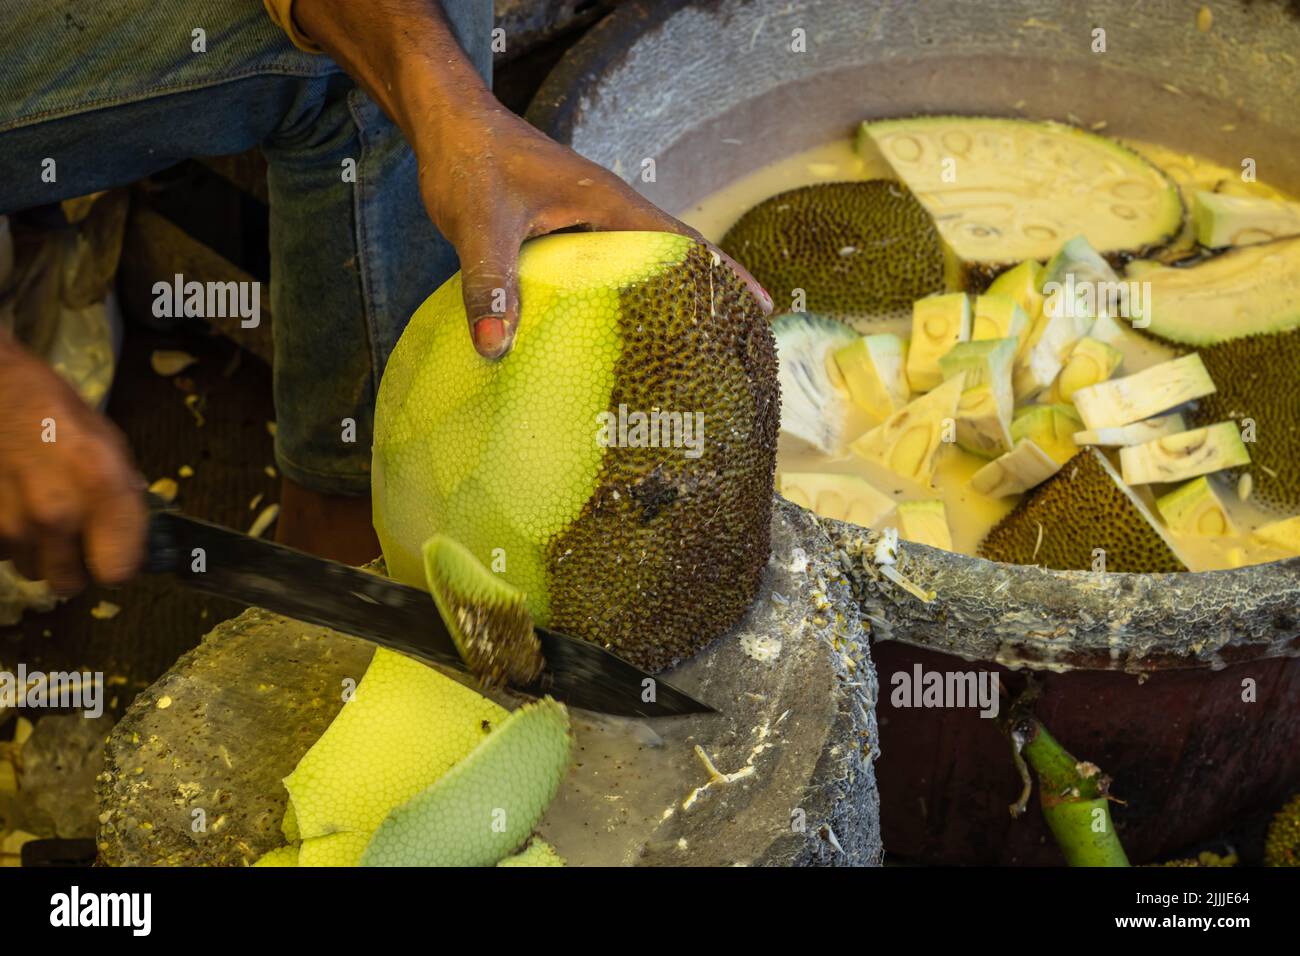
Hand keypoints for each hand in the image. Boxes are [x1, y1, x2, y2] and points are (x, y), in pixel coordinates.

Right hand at [0, 337, 145, 592]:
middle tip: (74, 537)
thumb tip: (135, 535)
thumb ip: (123, 493)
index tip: (115, 553)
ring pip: (31, 570)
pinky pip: (1, 552)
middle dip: (73, 565)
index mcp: (102, 487)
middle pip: (69, 583)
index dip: (117, 564)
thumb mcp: (108, 443)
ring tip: (37, 511)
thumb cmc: (54, 412)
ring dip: (38, 551)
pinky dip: (7, 539)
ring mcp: (10, 522)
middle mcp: (55, 512)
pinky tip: (11, 506)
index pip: (117, 572)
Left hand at [419, 107, 772, 357]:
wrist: (447, 126)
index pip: (680, 241)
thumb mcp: (480, 225)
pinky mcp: (563, 233)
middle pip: (671, 257)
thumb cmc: (471, 160)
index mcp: (607, 204)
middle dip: (703, 295)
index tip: (761, 305)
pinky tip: (615, 332)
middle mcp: (607, 213)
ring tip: (685, 348)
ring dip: (662, 299)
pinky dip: (618, 298)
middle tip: (732, 343)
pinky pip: (603, 270)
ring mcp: (586, 222)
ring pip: (637, 266)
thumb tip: (496, 349)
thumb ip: (491, 283)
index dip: (721, 274)